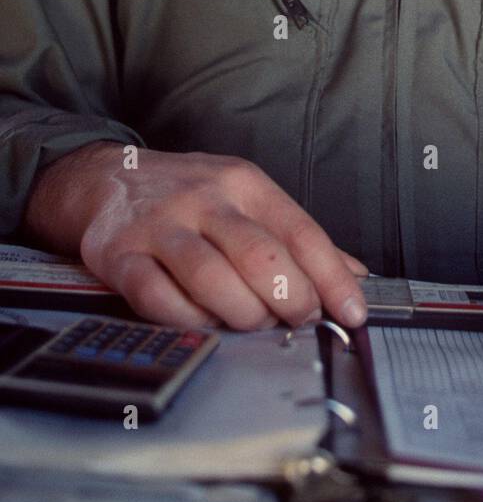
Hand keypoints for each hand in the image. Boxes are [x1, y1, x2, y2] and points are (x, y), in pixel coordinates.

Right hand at [32, 142, 368, 331]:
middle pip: (259, 256)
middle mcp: (204, 199)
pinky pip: (156, 296)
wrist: (108, 177)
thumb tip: (355, 275)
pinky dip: (187, 319)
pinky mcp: (120, 253)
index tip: (353, 312)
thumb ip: (297, 238)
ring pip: (211, 277)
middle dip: (291, 300)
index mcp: (245, 184)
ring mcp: (160, 225)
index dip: (332, 278)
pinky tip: (203, 324)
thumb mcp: (247, 198)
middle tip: (299, 321)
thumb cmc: (189, 195)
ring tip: (253, 324)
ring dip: (242, 313)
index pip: (301, 232)